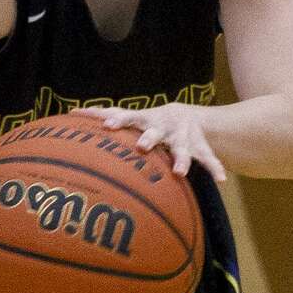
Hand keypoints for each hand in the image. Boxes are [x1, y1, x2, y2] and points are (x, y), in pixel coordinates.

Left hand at [91, 104, 226, 182]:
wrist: (187, 116)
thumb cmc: (148, 121)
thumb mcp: (130, 116)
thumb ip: (103, 115)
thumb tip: (71, 113)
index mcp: (144, 120)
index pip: (128, 117)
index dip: (118, 120)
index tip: (106, 126)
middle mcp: (163, 126)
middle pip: (155, 131)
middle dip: (149, 138)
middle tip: (142, 145)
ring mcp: (182, 137)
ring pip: (182, 149)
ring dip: (180, 160)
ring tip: (179, 172)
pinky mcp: (199, 147)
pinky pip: (208, 159)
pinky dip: (215, 168)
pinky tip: (221, 179)